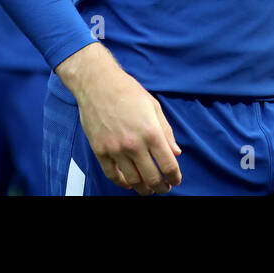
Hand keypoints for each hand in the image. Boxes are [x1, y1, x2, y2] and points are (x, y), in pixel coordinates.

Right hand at [57, 43, 181, 194]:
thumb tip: (176, 153)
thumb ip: (166, 131)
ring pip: (133, 180)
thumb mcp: (153, 106)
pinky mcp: (100, 150)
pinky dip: (122, 182)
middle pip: (152, 178)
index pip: (168, 165)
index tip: (175, 180)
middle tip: (163, 188)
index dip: (175, 177)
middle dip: (161, 187)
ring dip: (143, 189)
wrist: (97, 83)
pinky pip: (112, 174)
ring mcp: (115, 149)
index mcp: (151, 132)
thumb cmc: (127, 91)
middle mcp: (134, 144)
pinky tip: (128, 183)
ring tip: (148, 188)